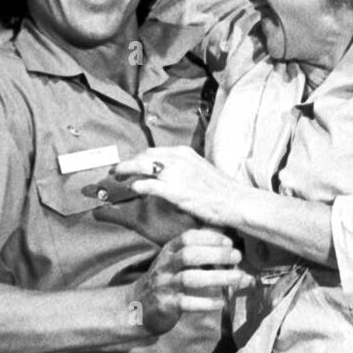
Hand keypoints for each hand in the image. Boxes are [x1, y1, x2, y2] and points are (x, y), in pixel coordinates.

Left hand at [114, 146, 246, 227]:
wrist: (235, 201)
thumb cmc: (221, 190)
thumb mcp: (201, 170)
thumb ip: (184, 170)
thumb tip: (170, 175)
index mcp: (184, 153)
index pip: (153, 151)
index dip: (138, 157)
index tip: (130, 164)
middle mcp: (178, 159)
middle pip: (144, 156)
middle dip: (128, 163)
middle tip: (117, 171)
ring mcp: (176, 174)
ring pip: (142, 166)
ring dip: (126, 170)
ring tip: (117, 177)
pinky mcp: (175, 191)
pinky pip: (149, 184)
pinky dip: (138, 185)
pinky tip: (132, 188)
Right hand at [129, 228, 244, 334]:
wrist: (136, 307)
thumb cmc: (166, 280)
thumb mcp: (175, 260)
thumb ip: (197, 249)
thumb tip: (226, 237)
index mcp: (168, 252)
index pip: (187, 238)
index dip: (209, 238)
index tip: (229, 242)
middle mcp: (164, 266)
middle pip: (189, 255)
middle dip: (215, 254)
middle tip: (237, 257)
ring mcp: (164, 286)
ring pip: (189, 278)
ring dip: (217, 277)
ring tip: (238, 278)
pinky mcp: (165, 305)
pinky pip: (186, 303)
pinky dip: (205, 303)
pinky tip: (221, 302)